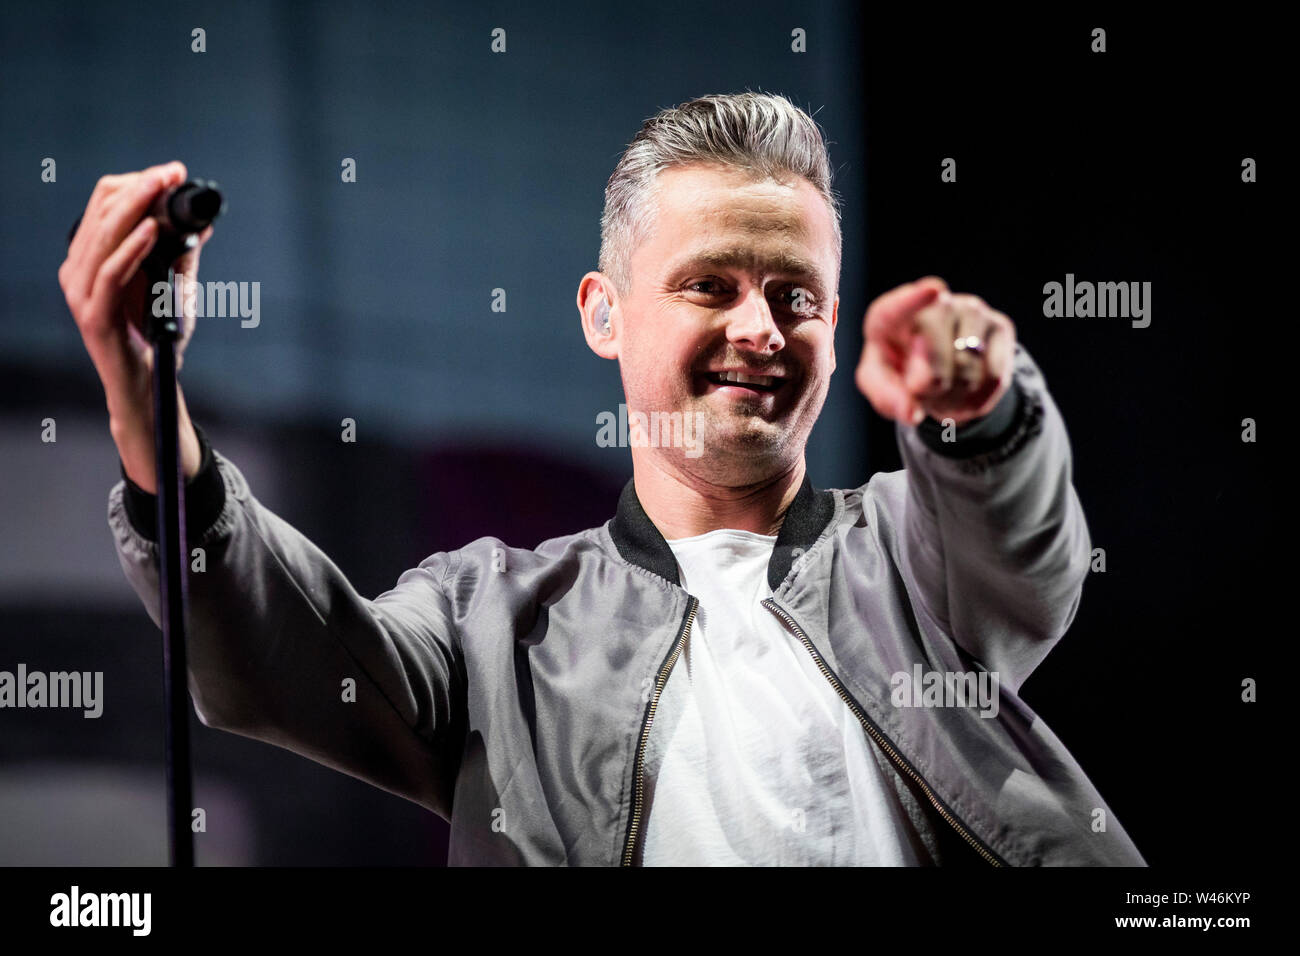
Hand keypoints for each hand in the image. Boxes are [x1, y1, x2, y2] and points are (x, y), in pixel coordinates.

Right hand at [58, 161, 210, 489]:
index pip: (103, 203)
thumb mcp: (176, 290)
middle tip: (170, 173)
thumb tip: (203, 224)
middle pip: (100, 211)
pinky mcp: (94, 315)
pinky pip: (110, 274)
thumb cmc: (159, 339)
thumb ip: (183, 257)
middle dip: (139, 187)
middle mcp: (77, 270)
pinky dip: (132, 248)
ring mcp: (81, 292)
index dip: (136, 183)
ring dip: (135, 207)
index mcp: (91, 258)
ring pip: (102, 235)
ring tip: (161, 187)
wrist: (149, 388)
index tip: (172, 172)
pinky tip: (154, 230)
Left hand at [855, 276, 1015, 426]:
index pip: (895, 308)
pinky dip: (978, 400)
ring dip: (954, 399)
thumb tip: (912, 415)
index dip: (911, 301)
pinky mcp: (1000, 326)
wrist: (937, 368)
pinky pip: (994, 378)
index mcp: (890, 317)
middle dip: (929, 387)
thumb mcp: (884, 386)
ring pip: (967, 372)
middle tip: (924, 392)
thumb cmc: (901, 372)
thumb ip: (890, 398)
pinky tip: (967, 391)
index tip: (933, 291)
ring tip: (944, 391)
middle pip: (936, 354)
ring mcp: (970, 310)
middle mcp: (934, 304)